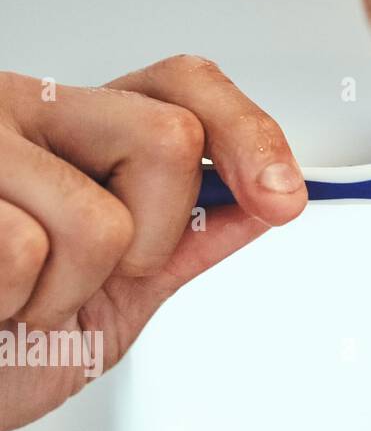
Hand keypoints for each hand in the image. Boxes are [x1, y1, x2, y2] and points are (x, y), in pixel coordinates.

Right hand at [0, 55, 306, 430]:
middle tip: (99, 274)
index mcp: (79, 125)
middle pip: (170, 139)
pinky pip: (22, 250)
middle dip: (158, 236)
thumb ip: (188, 241)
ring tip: (22, 300)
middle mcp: (28, 113)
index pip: (185, 85)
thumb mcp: (118, 293)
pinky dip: (15, 303)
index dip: (248, 134)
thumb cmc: (8, 346)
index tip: (283, 198)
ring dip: (71, 292)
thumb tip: (269, 200)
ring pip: (101, 218)